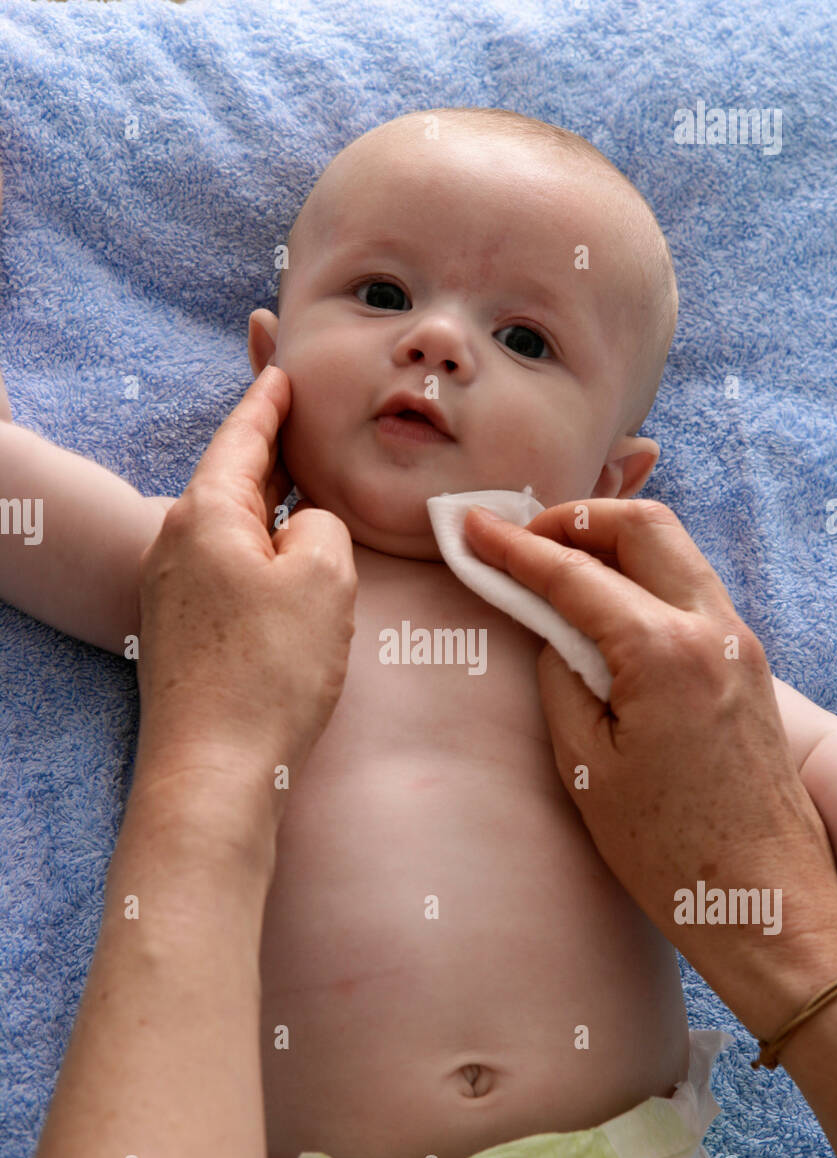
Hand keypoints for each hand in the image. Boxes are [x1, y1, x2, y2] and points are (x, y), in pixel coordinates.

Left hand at [135, 365, 356, 789]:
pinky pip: (227, 568)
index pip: (242, 436)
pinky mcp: (183, 631)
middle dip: (268, 446)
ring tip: (303, 484)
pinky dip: (260, 550)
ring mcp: (174, 589)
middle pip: (231, 477)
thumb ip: (320, 526)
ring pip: (231, 526)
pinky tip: (287, 562)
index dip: (269, 401)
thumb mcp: (323, 576)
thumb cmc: (268, 673)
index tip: (283, 370)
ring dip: (268, 504)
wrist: (214, 769)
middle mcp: (177, 543)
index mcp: (205, 514)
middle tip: (297, 415)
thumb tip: (303, 529)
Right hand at [463, 499, 836, 989]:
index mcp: (663, 652)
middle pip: (641, 526)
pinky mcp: (746, 666)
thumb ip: (561, 679)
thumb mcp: (585, 768)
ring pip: (673, 550)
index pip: (573, 573)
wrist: (764, 900)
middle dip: (573, 519)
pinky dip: (642, 576)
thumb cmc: (671, 852)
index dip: (512, 547)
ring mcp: (737, 645)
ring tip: (556, 567)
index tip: (471, 527)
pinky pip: (690, 590)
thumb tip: (554, 632)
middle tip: (519, 540)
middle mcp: (710, 630)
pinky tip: (606, 609)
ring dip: (611, 543)